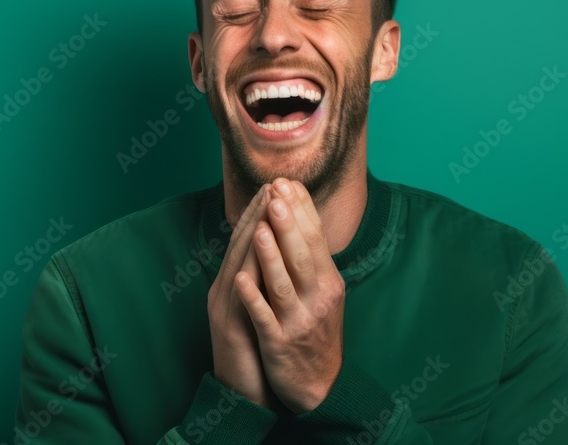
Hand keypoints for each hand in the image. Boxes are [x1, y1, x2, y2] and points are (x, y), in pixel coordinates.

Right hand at [207, 184, 278, 408]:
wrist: (241, 389)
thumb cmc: (255, 344)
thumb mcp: (260, 302)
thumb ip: (265, 273)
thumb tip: (279, 242)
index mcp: (235, 281)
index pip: (248, 239)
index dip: (260, 211)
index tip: (276, 185)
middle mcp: (225, 288)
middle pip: (241, 244)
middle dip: (256, 213)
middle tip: (270, 184)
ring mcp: (224, 308)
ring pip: (237, 265)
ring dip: (250, 236)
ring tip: (263, 209)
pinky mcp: (228, 330)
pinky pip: (238, 302)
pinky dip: (243, 283)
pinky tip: (247, 266)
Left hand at [236, 178, 345, 412]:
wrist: (320, 384)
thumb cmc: (316, 327)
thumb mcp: (323, 290)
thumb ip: (311, 256)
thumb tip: (299, 211)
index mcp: (328, 281)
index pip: (315, 239)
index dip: (301, 210)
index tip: (286, 182)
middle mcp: (317, 298)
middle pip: (302, 255)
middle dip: (288, 223)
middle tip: (276, 193)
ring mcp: (298, 321)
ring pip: (284, 284)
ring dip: (271, 255)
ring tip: (260, 228)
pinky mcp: (279, 343)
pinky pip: (264, 318)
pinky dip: (253, 298)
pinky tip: (240, 279)